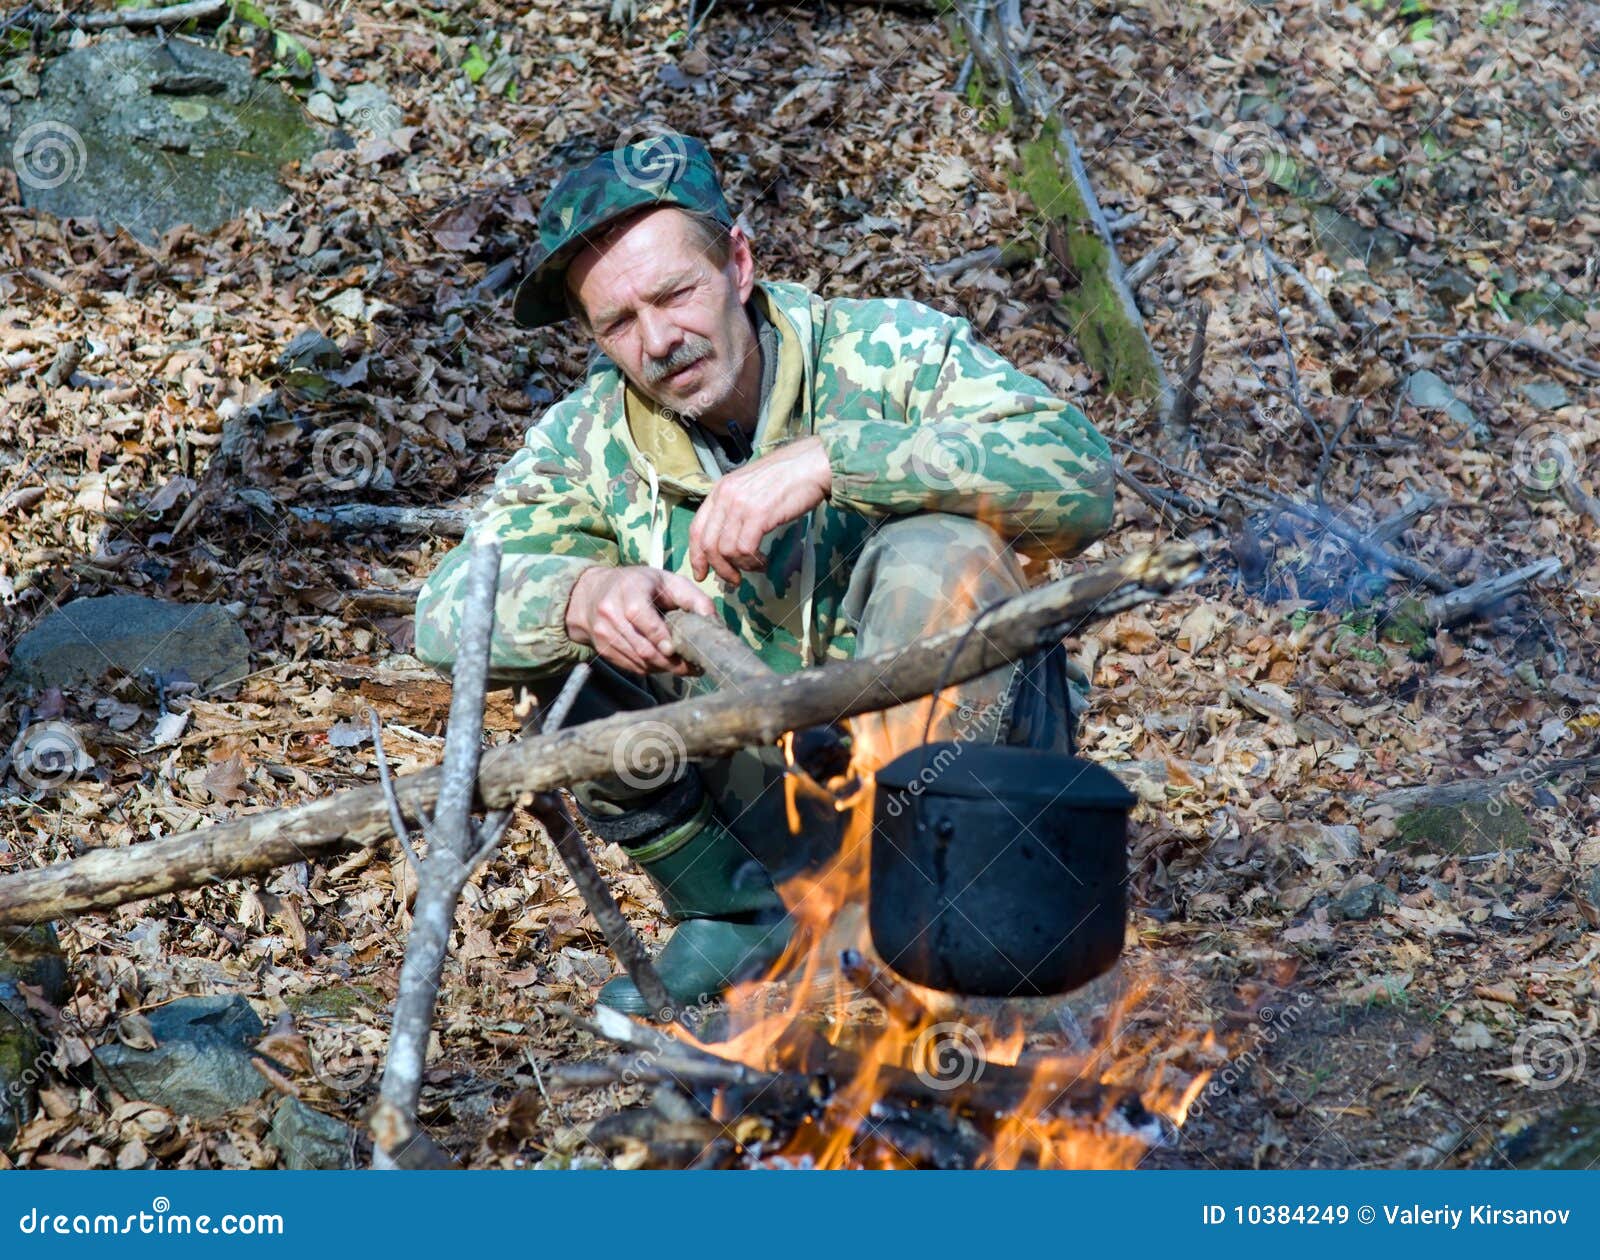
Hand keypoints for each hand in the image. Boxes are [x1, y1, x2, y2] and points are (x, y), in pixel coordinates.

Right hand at [565, 565, 715, 675]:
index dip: (659, 635)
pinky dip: (652, 668)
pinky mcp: (603, 649)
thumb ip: (691, 597)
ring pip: (638, 660)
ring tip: (684, 666)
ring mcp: (604, 633)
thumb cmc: (637, 584)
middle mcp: (610, 612)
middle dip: (670, 661)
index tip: (676, 648)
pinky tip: (664, 663)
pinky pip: (632, 666)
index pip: (639, 615)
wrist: (591, 594)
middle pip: (641, 646)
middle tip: (692, 666)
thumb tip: (711, 619)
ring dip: (664, 667)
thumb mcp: (666, 580)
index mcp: (628, 590)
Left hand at [689, 436, 831, 584]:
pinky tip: (764, 561)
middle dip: (718, 568)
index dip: (696, 555)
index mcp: (720, 489)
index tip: (702, 573)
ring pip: (725, 550)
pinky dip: (752, 562)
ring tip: (755, 567)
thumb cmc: (788, 476)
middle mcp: (725, 496)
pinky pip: (744, 549)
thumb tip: (729, 536)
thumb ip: (735, 507)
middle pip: (708, 543)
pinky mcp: (758, 514)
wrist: (812, 464)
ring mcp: (741, 504)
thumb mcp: (751, 487)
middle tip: (733, 580)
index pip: (697, 528)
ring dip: (739, 566)